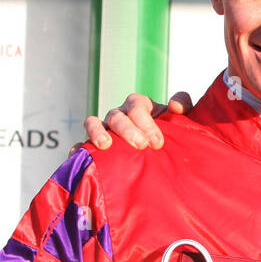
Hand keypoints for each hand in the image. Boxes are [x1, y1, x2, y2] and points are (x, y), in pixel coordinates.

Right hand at [79, 90, 194, 151]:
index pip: (138, 106)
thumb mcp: (180, 120)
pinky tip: (77, 155)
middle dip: (128, 129)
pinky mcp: (91, 147)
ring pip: (93, 123)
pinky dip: (78, 148)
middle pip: (117, 116)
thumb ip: (183, 106)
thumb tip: (175, 107)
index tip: (157, 143)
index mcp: (139, 107)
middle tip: (140, 145)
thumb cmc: (170, 136)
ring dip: (98, 132)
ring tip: (105, 145)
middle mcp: (120, 115)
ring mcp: (104, 130)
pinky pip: (80, 145)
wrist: (159, 156)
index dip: (146, 122)